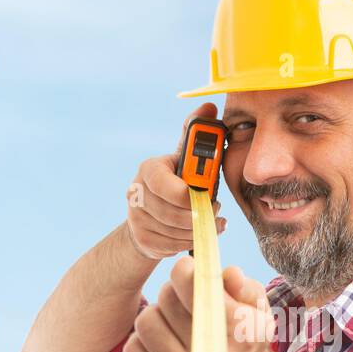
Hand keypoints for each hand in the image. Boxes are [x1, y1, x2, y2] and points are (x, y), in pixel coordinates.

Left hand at [121, 257, 278, 351]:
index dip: (185, 273)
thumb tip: (229, 274)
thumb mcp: (256, 309)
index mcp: (242, 335)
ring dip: (156, 317)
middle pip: (167, 301)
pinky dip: (142, 342)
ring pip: (145, 323)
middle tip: (182, 301)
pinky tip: (161, 345)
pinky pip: (132, 351)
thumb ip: (244, 287)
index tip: (184, 268)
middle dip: (172, 293)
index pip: (201, 293)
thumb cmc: (244, 336)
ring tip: (172, 324)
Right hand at [123, 102, 226, 260]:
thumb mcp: (185, 158)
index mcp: (148, 169)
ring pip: (175, 231)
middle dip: (200, 215)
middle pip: (173, 212)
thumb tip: (209, 106)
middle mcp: (136, 192)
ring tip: (211, 222)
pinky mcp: (142, 239)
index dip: (188, 194)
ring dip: (198, 230)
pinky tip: (197, 233)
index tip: (209, 197)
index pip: (164, 184)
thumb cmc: (176, 181)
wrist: (151, 214)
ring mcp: (136, 218)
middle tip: (216, 212)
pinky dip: (189, 241)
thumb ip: (196, 136)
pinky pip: (172, 245)